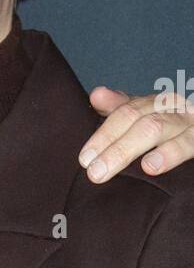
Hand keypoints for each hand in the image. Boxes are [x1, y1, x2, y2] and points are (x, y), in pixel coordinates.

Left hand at [79, 86, 193, 181]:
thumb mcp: (145, 118)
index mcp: (157, 103)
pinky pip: (188, 143)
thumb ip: (120, 108)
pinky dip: (170, 154)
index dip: (104, 135)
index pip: (126, 112)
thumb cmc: (173, 131)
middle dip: (114, 147)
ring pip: (158, 129)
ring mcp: (190, 123)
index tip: (84, 158)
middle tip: (93, 172)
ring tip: (109, 169)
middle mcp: (174, 108)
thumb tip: (96, 95)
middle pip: (139, 122)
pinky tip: (151, 166)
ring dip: (130, 150)